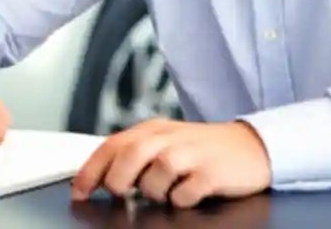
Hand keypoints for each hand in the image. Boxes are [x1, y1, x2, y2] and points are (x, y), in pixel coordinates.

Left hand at [71, 119, 270, 207]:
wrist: (252, 147)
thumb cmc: (202, 150)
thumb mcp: (166, 142)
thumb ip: (135, 154)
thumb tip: (102, 178)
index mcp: (153, 130)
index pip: (112, 146)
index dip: (91, 171)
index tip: (78, 192)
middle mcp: (170, 138)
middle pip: (128, 157)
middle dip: (119, 182)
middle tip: (125, 193)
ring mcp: (192, 155)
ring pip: (154, 178)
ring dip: (155, 193)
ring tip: (168, 190)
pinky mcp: (212, 173)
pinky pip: (184, 195)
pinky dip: (181, 200)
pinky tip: (189, 193)